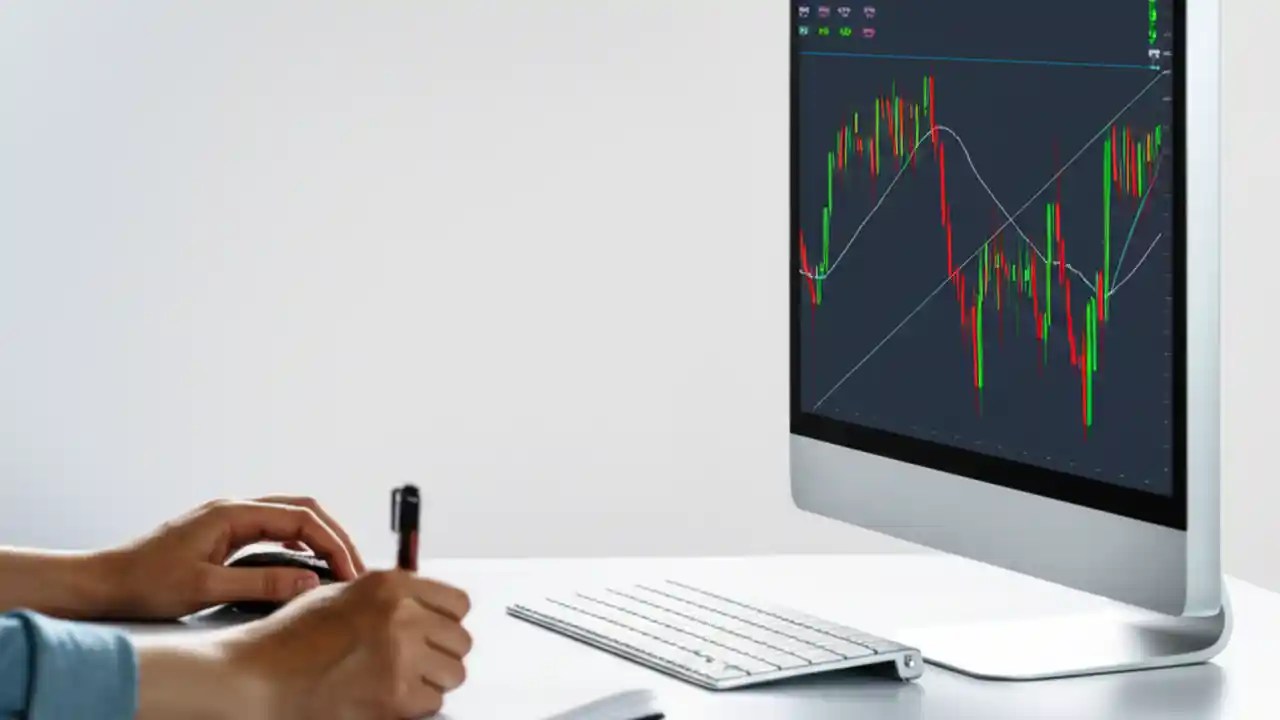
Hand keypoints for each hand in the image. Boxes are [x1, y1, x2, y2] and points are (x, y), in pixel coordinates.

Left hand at [96, 496, 366, 618]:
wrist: (103, 581)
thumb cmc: (145, 582)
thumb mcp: (205, 588)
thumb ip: (260, 584)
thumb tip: (309, 581)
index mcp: (233, 513)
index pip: (301, 516)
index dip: (332, 542)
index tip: (350, 570)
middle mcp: (234, 509)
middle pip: (302, 509)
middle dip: (334, 535)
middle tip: (354, 566)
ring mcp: (229, 519)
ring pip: (289, 517)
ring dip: (318, 538)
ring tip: (338, 566)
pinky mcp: (223, 534)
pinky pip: (273, 530)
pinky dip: (298, 543)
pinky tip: (305, 564)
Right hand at [136, 572, 472, 719]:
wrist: (258, 677)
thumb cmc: (291, 638)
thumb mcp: (342, 594)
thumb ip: (388, 595)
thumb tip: (425, 605)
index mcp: (391, 584)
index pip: (459, 603)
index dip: (446, 620)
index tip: (435, 631)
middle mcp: (402, 615)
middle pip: (461, 640)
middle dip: (441, 653)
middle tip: (415, 662)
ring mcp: (401, 656)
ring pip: (454, 673)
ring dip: (432, 680)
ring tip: (400, 679)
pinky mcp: (395, 696)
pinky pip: (433, 702)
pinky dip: (416, 705)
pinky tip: (388, 696)